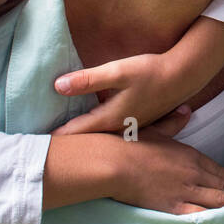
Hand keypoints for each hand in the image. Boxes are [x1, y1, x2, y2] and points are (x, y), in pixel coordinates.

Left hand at [51, 52, 190, 135]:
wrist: (185, 75)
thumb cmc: (151, 71)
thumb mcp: (117, 71)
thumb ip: (88, 79)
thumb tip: (57, 86)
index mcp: (110, 118)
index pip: (77, 132)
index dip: (57, 140)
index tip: (38, 149)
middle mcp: (120, 129)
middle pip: (89, 141)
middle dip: (69, 146)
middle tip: (47, 153)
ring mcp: (132, 128)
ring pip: (103, 141)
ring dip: (86, 143)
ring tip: (69, 148)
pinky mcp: (140, 123)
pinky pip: (116, 137)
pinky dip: (103, 139)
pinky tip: (100, 139)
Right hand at [109, 128, 223, 215]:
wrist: (115, 162)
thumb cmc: (132, 144)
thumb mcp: (157, 129)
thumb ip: (174, 121)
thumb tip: (187, 110)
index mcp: (190, 155)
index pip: (218, 169)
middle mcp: (193, 173)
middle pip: (223, 186)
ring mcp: (185, 190)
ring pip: (219, 201)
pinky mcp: (173, 206)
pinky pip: (200, 215)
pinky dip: (216, 219)